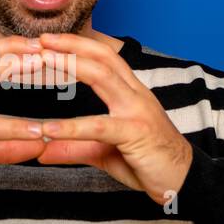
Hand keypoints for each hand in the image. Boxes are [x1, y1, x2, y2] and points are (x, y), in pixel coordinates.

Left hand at [33, 32, 193, 205]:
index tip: (49, 41)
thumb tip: (42, 149)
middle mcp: (136, 95)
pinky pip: (99, 126)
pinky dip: (71, 127)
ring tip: (42, 60)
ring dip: (71, 64)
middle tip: (40, 40)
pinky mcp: (136, 133)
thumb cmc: (148, 163)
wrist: (183, 182)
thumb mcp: (103, 153)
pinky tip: (48, 129)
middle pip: (102, 57)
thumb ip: (73, 147)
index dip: (78, 46)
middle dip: (71, 44)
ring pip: (102, 77)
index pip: (104, 58)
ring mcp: (138, 111)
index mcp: (131, 93)